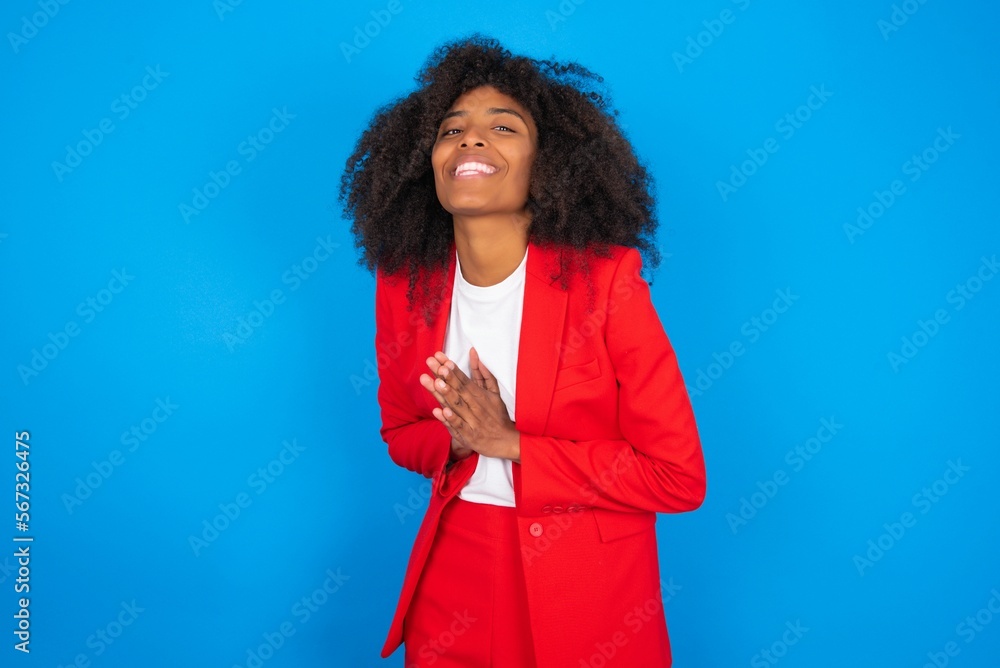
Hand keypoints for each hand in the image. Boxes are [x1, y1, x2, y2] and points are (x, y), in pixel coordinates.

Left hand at [419, 347, 520, 461]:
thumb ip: (483, 374)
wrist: (506, 441)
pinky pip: (459, 426)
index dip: (452, 369)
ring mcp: (471, 420)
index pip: (464, 379)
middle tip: (433, 363)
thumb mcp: (494, 392)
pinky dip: (451, 419)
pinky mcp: (468, 435)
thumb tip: (474, 353)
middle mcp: (474, 405)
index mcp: (479, 394)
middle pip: (458, 389)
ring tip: (436, 382)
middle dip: (445, 376)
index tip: (441, 358)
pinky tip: (441, 411)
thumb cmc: (497, 415)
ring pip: (457, 405)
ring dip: (446, 393)